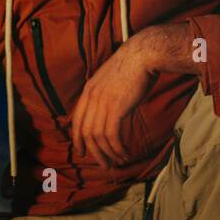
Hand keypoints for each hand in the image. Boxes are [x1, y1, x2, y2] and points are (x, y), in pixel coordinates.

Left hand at [71, 36, 155, 166]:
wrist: (143, 55)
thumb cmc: (134, 66)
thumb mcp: (113, 80)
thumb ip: (107, 96)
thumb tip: (112, 112)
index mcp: (89, 90)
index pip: (76, 120)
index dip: (78, 139)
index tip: (83, 151)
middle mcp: (92, 97)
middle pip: (86, 133)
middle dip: (94, 152)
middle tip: (104, 164)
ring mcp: (102, 103)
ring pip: (98, 137)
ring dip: (108, 153)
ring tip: (118, 161)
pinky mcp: (116, 108)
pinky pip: (112, 136)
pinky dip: (117, 148)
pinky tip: (124, 153)